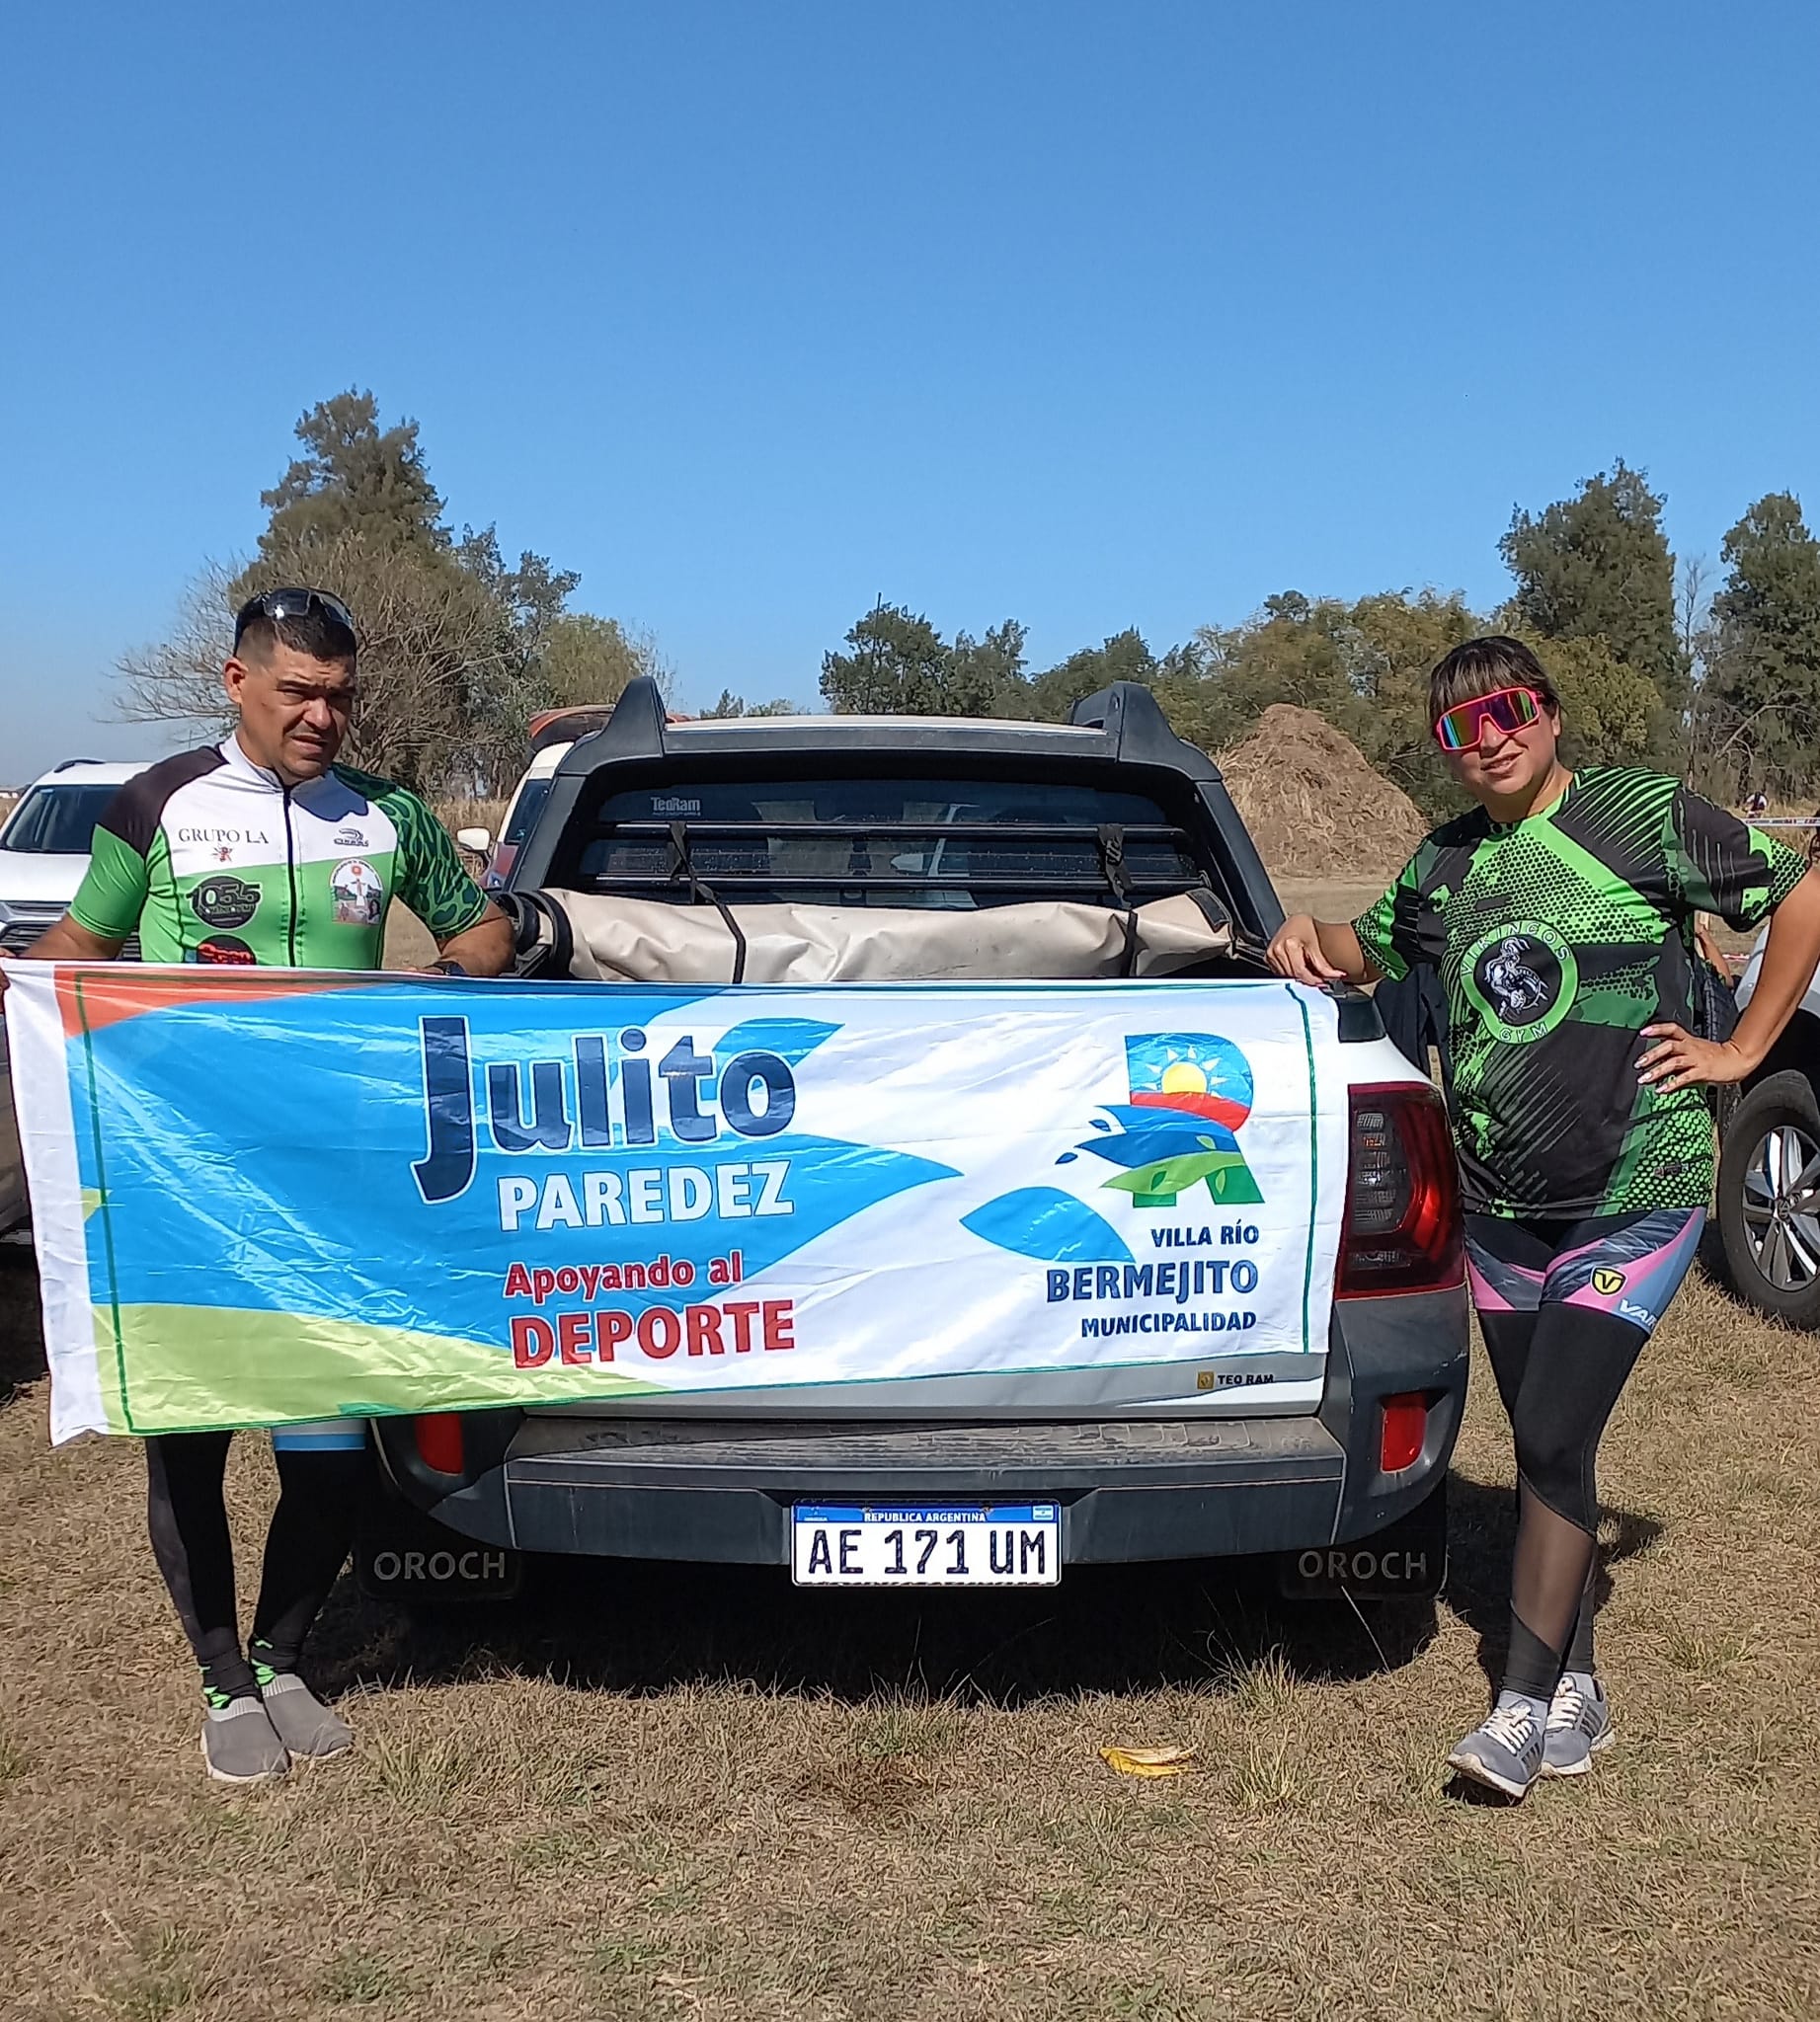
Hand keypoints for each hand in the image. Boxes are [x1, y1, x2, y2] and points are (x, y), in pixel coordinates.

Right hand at [1267, 914, 1346, 986]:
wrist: (1298, 922)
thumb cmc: (1307, 928)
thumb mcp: (1318, 945)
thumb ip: (1323, 965)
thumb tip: (1333, 977)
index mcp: (1288, 944)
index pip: (1300, 971)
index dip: (1314, 979)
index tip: (1325, 981)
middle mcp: (1277, 948)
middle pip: (1292, 975)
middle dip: (1307, 979)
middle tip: (1320, 980)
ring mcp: (1271, 953)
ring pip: (1286, 976)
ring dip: (1298, 978)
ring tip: (1311, 974)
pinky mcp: (1268, 957)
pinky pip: (1280, 972)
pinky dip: (1291, 973)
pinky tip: (1300, 969)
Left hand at [1636, 1023, 1751, 1093]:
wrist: (1738, 1060)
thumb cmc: (1715, 1056)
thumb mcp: (1695, 1049)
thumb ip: (1677, 1053)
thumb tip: (1656, 1061)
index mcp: (1689, 1040)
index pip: (1671, 1029)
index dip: (1657, 1029)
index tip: (1642, 1032)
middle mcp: (1691, 1047)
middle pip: (1669, 1046)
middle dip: (1652, 1054)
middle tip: (1638, 1063)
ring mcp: (1697, 1059)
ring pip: (1674, 1062)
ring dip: (1658, 1071)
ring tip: (1645, 1078)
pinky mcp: (1703, 1071)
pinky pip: (1685, 1077)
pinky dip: (1672, 1084)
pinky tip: (1662, 1090)